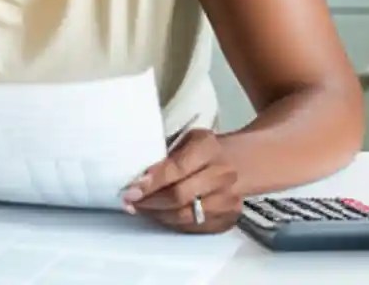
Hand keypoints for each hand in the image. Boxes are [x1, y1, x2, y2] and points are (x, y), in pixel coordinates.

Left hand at [122, 129, 242, 233]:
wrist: (238, 163)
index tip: (131, 190)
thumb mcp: (185, 140)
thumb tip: (138, 179)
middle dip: (150, 202)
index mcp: (208, 148)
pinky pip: (194, 228)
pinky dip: (173, 223)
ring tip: (141, 209)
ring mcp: (229, 199)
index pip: (176, 169)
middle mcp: (223, 174)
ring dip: (158, 215)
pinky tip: (160, 215)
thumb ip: (165, 157)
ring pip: (185, 216)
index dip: (152, 182)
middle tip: (130, 202)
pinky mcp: (228, 218)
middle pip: (180, 196)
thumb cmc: (203, 151)